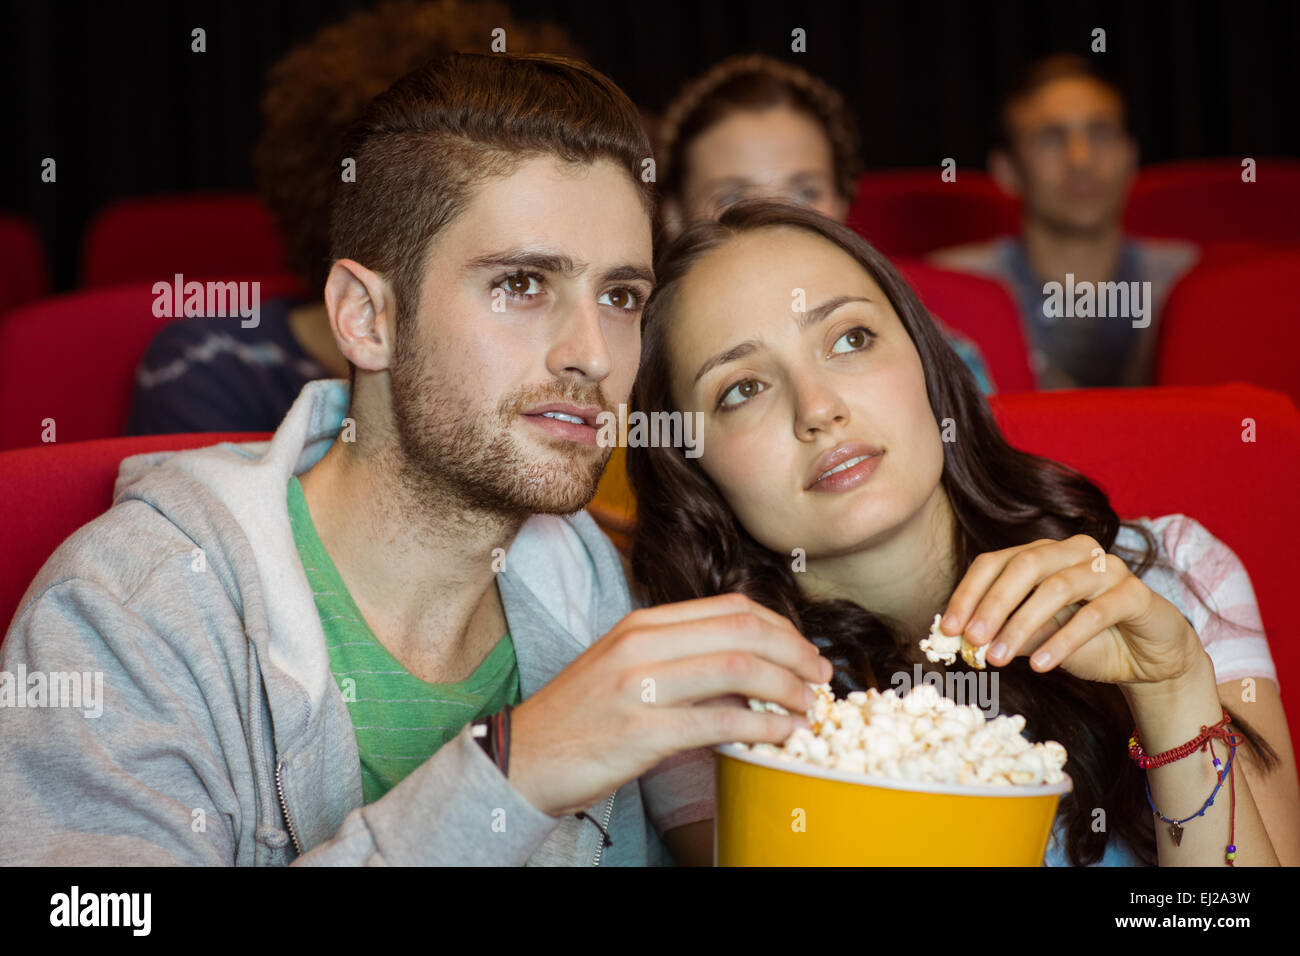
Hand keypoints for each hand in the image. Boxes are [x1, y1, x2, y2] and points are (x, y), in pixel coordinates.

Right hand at [509, 593, 831, 816]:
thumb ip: (681, 658)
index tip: (806, 652)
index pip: (730, 608)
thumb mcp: (626, 667)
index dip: (782, 628)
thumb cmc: (581, 716)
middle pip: (744, 632)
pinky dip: (763, 728)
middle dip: (796, 654)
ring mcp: (639, 686)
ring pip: (740, 671)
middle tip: (821, 679)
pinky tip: (780, 737)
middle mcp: (641, 644)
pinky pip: (721, 723)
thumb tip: (752, 671)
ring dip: (788, 691)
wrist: (522, 757)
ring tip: (809, 710)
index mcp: (642, 623)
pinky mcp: (641, 732)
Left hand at [939, 535, 1206, 687]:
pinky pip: (1095, 613)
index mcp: (1043, 554)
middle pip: (1024, 566)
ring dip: (1022, 624)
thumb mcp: (1037, 640)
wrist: (1150, 659)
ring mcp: (1107, 568)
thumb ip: (1004, 635)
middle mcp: (1074, 552)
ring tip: (998, 658)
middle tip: (971, 639)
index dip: (968, 593)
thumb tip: (961, 641)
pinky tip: (1040, 664)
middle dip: (992, 604)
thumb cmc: (1088, 643)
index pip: (995, 562)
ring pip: (1057, 587)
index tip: (948, 629)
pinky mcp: (1135, 594)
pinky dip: (1062, 640)